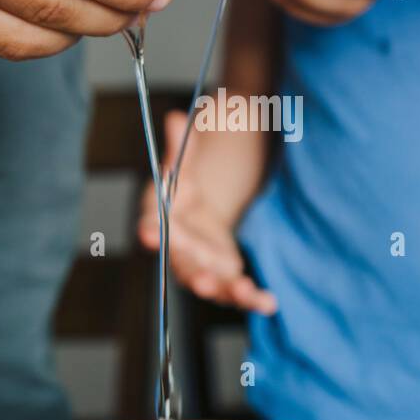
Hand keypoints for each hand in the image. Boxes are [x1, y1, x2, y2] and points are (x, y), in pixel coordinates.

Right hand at [137, 112, 276, 314]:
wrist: (199, 211)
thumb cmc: (183, 189)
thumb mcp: (183, 164)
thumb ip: (180, 145)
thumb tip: (177, 117)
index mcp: (161, 221)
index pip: (152, 227)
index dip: (150, 232)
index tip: (149, 234)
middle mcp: (178, 249)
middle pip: (181, 263)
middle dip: (191, 272)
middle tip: (201, 278)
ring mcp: (201, 267)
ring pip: (210, 284)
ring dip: (225, 291)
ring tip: (244, 291)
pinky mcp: (223, 278)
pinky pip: (235, 292)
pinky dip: (251, 299)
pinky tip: (269, 303)